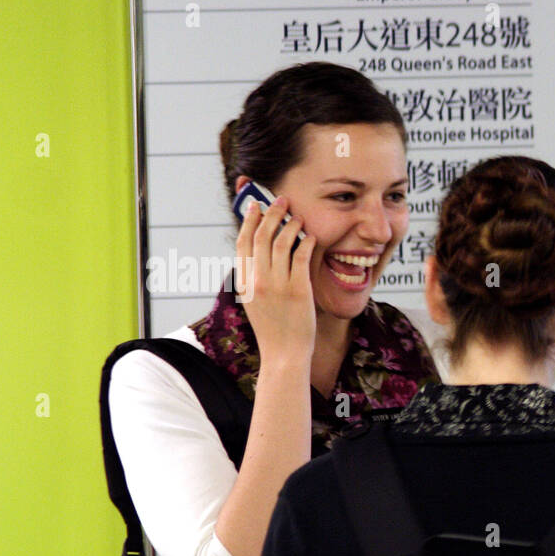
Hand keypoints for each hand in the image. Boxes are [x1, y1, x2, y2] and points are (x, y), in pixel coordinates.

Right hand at [234, 195, 316, 362]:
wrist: (283, 355)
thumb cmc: (273, 330)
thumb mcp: (254, 302)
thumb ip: (254, 279)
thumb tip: (258, 255)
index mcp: (244, 282)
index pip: (243, 243)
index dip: (250, 220)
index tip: (256, 205)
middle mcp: (257, 280)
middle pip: (261, 237)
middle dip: (272, 213)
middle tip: (282, 200)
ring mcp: (277, 285)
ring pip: (281, 243)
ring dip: (290, 225)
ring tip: (298, 216)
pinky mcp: (298, 291)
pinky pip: (301, 257)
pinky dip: (306, 242)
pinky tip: (311, 236)